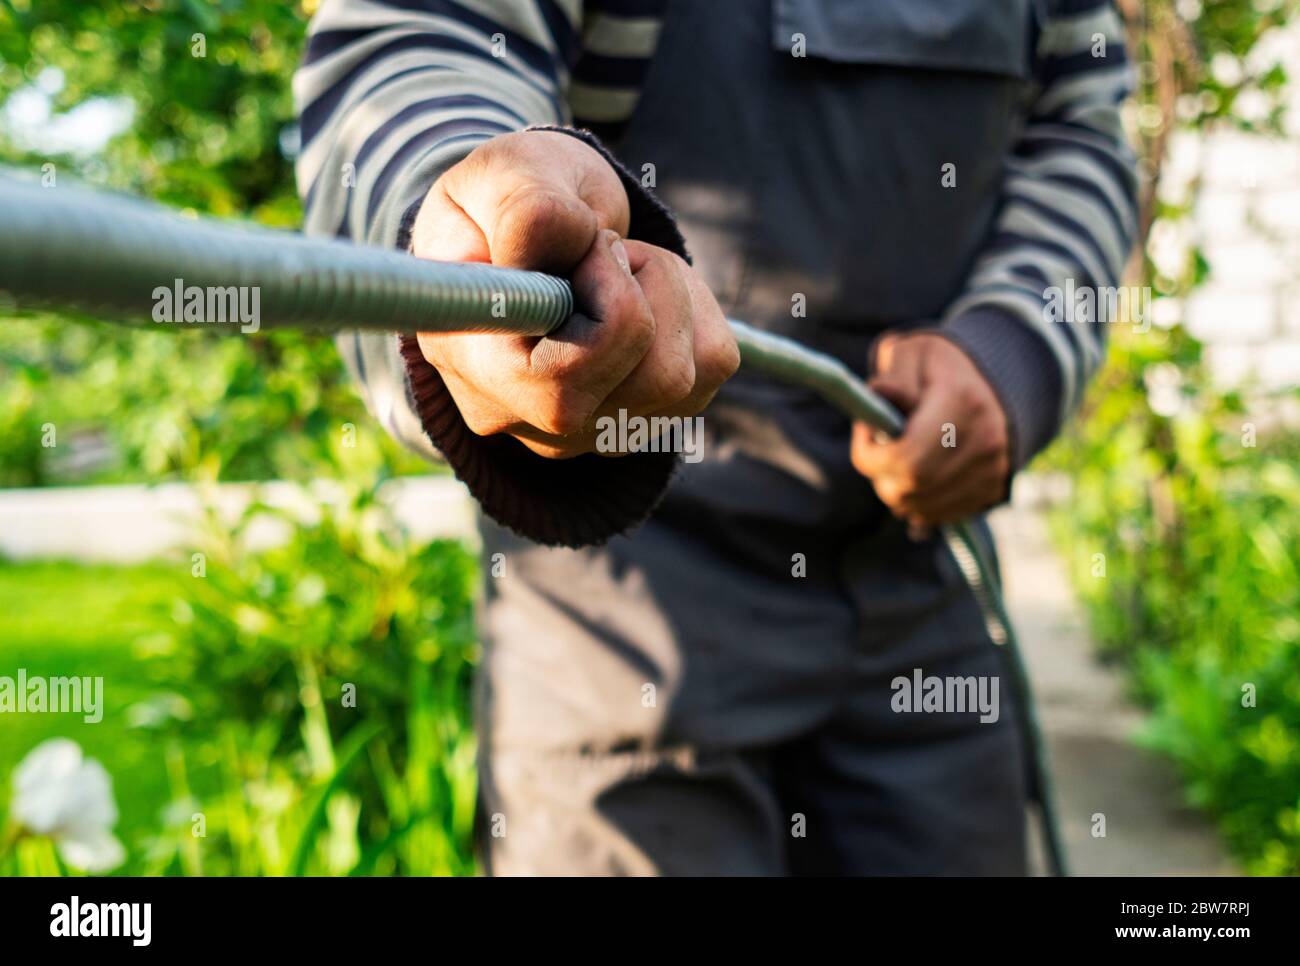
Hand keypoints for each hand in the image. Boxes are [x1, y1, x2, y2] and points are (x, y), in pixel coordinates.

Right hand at [411, 130, 737, 458]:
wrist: (532, 222)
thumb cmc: (507, 197)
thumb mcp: (501, 173)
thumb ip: (526, 207)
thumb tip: (573, 245)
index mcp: (473, 364)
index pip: (561, 385)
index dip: (605, 301)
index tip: (588, 244)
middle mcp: (527, 417)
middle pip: (648, 378)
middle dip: (645, 282)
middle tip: (601, 243)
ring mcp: (587, 431)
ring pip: (682, 375)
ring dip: (669, 289)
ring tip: (620, 261)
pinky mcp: (645, 419)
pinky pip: (712, 364)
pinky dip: (695, 307)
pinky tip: (645, 288)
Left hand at [850, 332, 1010, 528]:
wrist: (986, 382)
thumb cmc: (934, 366)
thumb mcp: (909, 353)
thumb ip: (891, 378)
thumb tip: (879, 401)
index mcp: (962, 402)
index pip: (907, 457)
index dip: (872, 456)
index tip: (866, 432)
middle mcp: (985, 440)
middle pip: (912, 486)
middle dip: (881, 474)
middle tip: (878, 449)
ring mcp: (993, 469)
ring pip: (921, 506)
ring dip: (897, 489)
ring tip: (900, 456)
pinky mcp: (993, 488)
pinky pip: (939, 514)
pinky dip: (917, 501)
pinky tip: (918, 473)